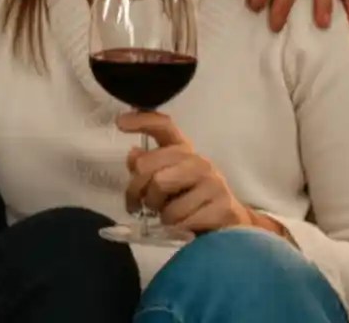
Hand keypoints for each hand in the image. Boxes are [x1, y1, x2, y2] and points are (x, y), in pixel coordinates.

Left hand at [119, 111, 251, 232]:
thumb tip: (133, 155)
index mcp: (183, 151)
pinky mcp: (221, 205)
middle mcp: (198, 161)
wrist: (228, 225)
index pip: (163, 126)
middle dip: (137, 190)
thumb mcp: (167, 182)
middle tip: (140, 204)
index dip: (141, 121)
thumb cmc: (190, 201)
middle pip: (149, 167)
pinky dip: (175, 227)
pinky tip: (182, 226)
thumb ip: (148, 167)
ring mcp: (212, 181)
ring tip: (167, 216)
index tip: (120, 122)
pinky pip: (180, 219)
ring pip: (162, 195)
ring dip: (158, 212)